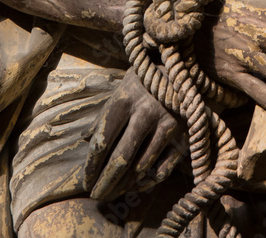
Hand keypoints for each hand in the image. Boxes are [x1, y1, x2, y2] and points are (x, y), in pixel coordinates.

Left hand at [84, 68, 184, 200]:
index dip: (92, 165)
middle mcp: (144, 113)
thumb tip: (85, 139)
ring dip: (125, 184)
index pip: (103, 141)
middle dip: (106, 182)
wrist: (179, 69)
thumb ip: (104, 115)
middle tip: (96, 196)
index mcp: (124, 100)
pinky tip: (137, 185)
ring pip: (141, 165)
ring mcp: (164, 124)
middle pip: (121, 158)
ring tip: (113, 193)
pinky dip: (148, 180)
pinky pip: (163, 167)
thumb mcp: (121, 91)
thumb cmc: (143, 81)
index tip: (86, 181)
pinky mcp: (181, 134)